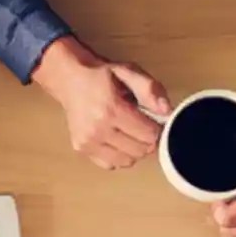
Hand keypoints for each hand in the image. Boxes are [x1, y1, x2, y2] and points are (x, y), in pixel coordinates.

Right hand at [32, 36, 169, 169]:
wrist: (69, 80)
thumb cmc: (101, 76)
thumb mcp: (129, 72)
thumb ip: (149, 89)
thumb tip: (166, 111)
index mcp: (111, 109)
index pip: (148, 135)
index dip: (156, 128)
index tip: (153, 119)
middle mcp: (97, 129)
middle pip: (140, 151)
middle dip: (146, 139)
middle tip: (141, 125)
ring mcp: (87, 142)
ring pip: (127, 161)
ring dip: (133, 150)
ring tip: (128, 132)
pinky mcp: (81, 149)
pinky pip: (111, 164)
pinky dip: (118, 156)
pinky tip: (115, 140)